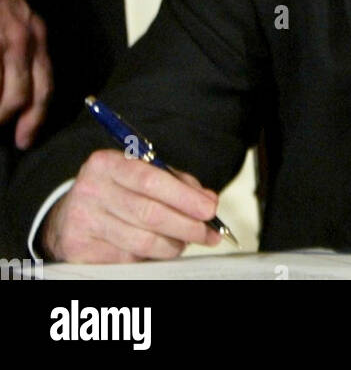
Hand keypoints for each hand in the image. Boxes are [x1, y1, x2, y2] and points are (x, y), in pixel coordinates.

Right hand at [0, 0, 51, 146]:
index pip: (42, 87)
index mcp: (36, 38)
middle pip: (16, 96)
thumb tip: (22, 104)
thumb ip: (26, 59)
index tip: (24, 141)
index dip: (34, 119)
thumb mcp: (23, 25)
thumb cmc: (1, 3)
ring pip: (0, 93)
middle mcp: (20, 40)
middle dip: (4, 119)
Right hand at [41, 149, 223, 262]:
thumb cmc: (114, 191)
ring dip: (172, 245)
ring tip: (185, 242)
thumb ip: (175, 183)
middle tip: (208, 233)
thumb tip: (207, 200)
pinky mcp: (80, 250)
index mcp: (107, 163)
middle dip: (186, 225)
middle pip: (149, 214)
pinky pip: (128, 259)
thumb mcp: (139, 174)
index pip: (151, 179)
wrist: (68, 216)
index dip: (184, 197)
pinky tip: (157, 250)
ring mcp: (83, 221)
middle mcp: (91, 190)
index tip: (209, 208)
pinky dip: (150, 257)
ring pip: (142, 242)